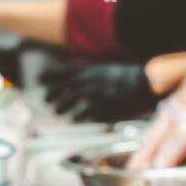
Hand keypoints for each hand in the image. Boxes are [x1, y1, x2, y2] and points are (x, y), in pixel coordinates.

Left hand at [41, 60, 156, 122]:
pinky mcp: (102, 108)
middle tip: (47, 100)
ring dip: (62, 107)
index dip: (50, 75)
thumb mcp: (104, 67)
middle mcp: (89, 81)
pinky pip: (85, 115)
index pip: (63, 71)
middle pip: (63, 88)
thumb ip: (87, 70)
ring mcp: (95, 95)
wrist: (145, 85)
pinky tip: (77, 118)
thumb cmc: (125, 76)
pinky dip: (79, 117)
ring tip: (59, 111)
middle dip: (53, 94)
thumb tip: (71, 73)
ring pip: (70, 103)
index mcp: (90, 69)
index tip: (40, 79)